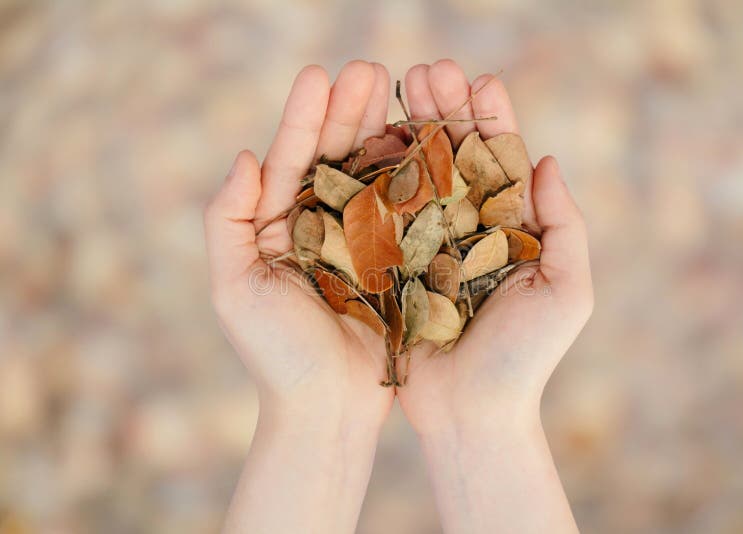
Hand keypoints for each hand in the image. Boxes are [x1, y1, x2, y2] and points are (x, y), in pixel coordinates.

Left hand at [204, 61, 393, 532]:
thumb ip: (227, 221)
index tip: (321, 74)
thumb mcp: (234, 287)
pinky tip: (426, 141)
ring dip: (386, 131)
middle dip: (351, 112)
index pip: (291, 160)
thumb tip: (245, 157)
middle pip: (335, 157)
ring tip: (404, 89)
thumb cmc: (276, 355)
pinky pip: (406, 211)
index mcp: (277, 227)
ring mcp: (360, 242)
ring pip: (374, 176)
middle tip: (373, 68)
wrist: (328, 409)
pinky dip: (415, 175)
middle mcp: (319, 228)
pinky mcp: (395, 262)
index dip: (305, 117)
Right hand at [396, 60, 592, 532]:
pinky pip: (382, 215)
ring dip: (408, 129)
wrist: (472, 416)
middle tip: (428, 68)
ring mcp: (426, 245)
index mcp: (511, 229)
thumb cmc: (526, 360)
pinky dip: (376, 176)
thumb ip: (566, 227)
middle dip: (445, 110)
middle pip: (455, 157)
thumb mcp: (566, 292)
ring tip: (396, 86)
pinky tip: (368, 139)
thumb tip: (548, 161)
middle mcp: (467, 229)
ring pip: (417, 175)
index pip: (502, 161)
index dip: (492, 118)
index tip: (480, 80)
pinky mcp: (392, 266)